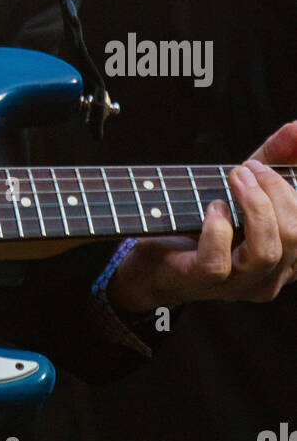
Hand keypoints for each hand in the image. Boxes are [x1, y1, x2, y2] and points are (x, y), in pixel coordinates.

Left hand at [107, 121, 296, 313]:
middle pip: (294, 236)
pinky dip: (216, 229)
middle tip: (246, 168)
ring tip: (234, 179)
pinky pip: (218, 262)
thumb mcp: (245, 183)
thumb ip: (275, 156)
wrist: (157, 255)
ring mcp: (237, 284)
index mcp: (287, 256)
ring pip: (265, 251)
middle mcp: (269, 276)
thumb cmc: (206, 218)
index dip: (294, 189)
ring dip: (252, 205)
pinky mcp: (202, 281)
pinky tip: (212, 208)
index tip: (265, 165)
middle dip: (274, 190)